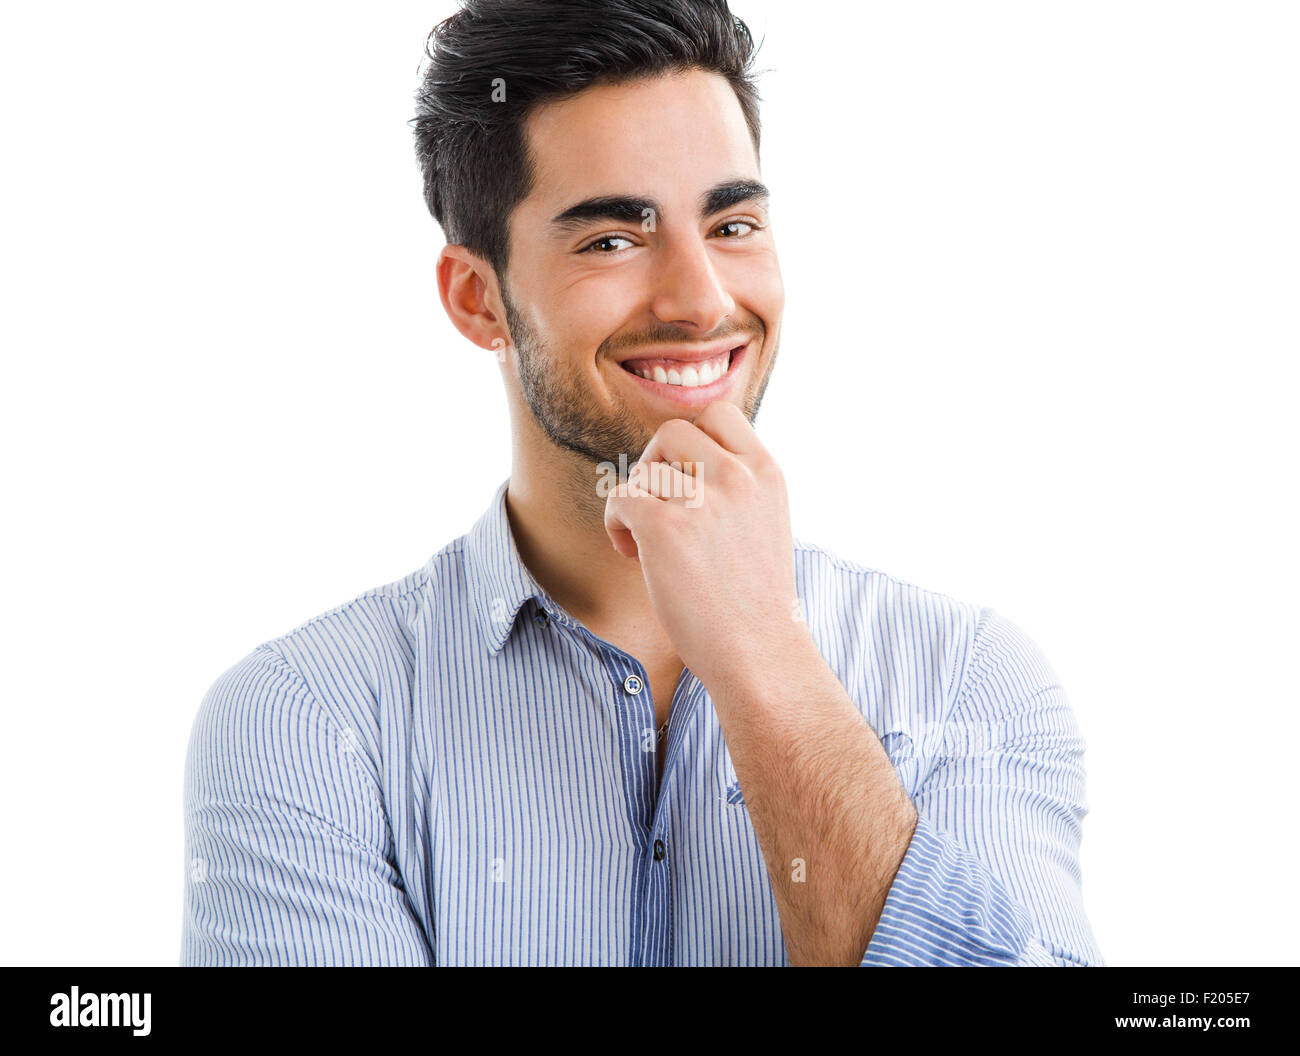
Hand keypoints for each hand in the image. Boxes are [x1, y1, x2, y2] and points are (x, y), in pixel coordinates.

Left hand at [603, 401, 808, 690]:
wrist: (759, 654)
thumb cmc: (753, 601)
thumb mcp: (763, 522)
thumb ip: (734, 486)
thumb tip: (677, 465)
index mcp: (767, 473)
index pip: (719, 414)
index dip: (690, 443)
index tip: (687, 482)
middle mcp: (738, 477)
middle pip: (672, 432)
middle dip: (655, 466)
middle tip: (661, 510)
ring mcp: (703, 500)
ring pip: (642, 470)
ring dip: (635, 502)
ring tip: (648, 544)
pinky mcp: (666, 528)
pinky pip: (620, 497)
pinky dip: (616, 524)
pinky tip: (633, 554)